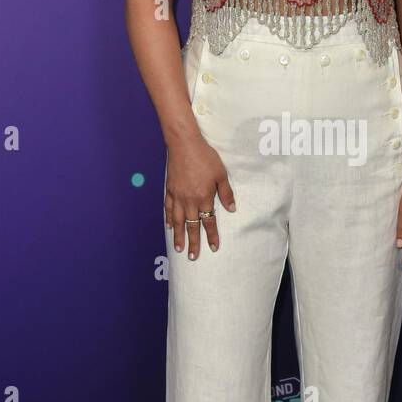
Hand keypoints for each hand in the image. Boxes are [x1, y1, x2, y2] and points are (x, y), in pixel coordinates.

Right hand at [165, 137, 235, 258]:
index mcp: (204, 197)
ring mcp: (178, 196)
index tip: (214, 247)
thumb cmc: (205, 157)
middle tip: (193, 257)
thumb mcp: (221, 174)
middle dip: (193, 242)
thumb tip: (232, 209)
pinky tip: (170, 227)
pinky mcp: (170, 189)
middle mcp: (189, 200)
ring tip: (179, 249)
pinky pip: (169, 208)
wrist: (184, 144)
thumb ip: (226, 193)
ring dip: (179, 236)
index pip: (209, 221)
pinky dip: (169, 219)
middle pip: (192, 226)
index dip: (212, 235)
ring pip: (178, 221)